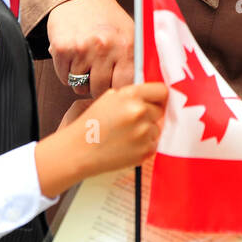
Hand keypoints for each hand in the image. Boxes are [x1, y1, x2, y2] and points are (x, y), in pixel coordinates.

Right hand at [35, 83, 167, 196]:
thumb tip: (152, 95)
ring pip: (157, 129)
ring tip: (126, 136)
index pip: (162, 91)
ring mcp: (143, 132)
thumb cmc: (92, 124)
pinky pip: (154, 144)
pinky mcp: (145, 151)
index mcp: (131, 95)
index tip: (157, 102)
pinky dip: (144, 146)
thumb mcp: (109, 98)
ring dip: (146, 132)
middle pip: (160, 111)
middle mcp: (139, 111)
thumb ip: (132, 95)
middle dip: (150, 115)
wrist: (79, 150)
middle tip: (133, 122)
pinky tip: (127, 146)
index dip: (159, 97)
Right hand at [47, 0, 133, 94]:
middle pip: (100, 90)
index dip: (118, 91)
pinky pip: (64, 78)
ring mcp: (83, 48)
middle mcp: (106, 47)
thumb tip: (139, 91)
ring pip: (80, 87)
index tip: (115, 88)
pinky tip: (73, 56)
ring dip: (81, 79)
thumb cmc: (106, 18)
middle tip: (97, 70)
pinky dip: (66, 72)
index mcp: (127, 45)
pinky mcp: (62, 49)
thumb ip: (135, 62)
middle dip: (98, 86)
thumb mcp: (130, 34)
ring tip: (85, 60)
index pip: (125, 87)